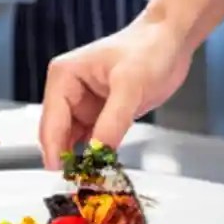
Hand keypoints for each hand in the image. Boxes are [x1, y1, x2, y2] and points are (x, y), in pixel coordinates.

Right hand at [39, 16, 192, 169]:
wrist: (171, 41)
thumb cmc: (148, 50)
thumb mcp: (130, 86)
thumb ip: (112, 121)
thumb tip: (98, 154)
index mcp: (64, 76)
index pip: (52, 119)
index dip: (54, 148)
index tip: (61, 173)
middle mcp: (68, 90)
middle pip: (59, 132)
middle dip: (67, 156)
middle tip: (78, 182)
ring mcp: (84, 103)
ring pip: (74, 139)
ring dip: (81, 158)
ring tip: (90, 179)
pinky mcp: (101, 113)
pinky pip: (93, 139)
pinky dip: (97, 154)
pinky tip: (102, 167)